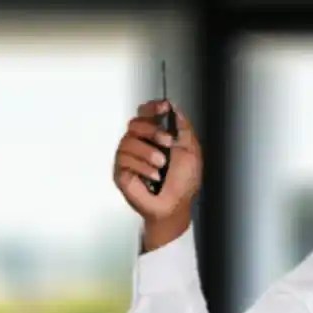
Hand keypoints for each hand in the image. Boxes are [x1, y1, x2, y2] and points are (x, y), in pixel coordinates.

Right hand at [112, 99, 201, 231]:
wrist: (176, 206)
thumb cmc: (183, 184)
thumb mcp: (191, 152)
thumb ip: (184, 129)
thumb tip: (176, 110)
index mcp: (156, 138)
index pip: (146, 115)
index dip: (152, 107)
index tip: (163, 106)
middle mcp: (140, 145)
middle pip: (135, 123)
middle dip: (152, 130)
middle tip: (167, 142)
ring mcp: (129, 157)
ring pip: (128, 140)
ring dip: (149, 152)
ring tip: (161, 165)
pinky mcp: (121, 172)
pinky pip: (124, 160)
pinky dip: (143, 167)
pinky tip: (153, 176)